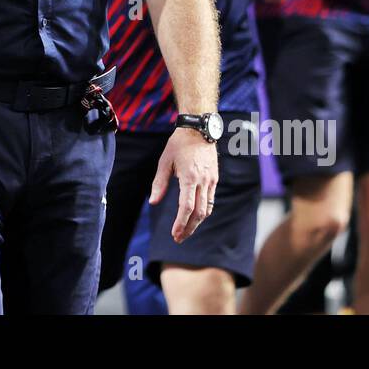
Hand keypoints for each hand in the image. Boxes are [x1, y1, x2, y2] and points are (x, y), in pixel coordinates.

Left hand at [149, 126, 219, 242]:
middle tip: (178, 238)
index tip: (174, 234)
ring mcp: (211, 181)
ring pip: (207, 209)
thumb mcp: (164, 161)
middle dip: (189, 228)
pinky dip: (203, 212)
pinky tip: (194, 217)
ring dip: (196, 223)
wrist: (199, 130)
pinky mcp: (214, 179)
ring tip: (185, 231)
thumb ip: (159, 183)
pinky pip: (210, 200)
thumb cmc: (178, 144)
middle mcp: (203, 181)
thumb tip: (153, 202)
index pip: (186, 207)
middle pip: (199, 213)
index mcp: (189, 177)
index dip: (181, 223)